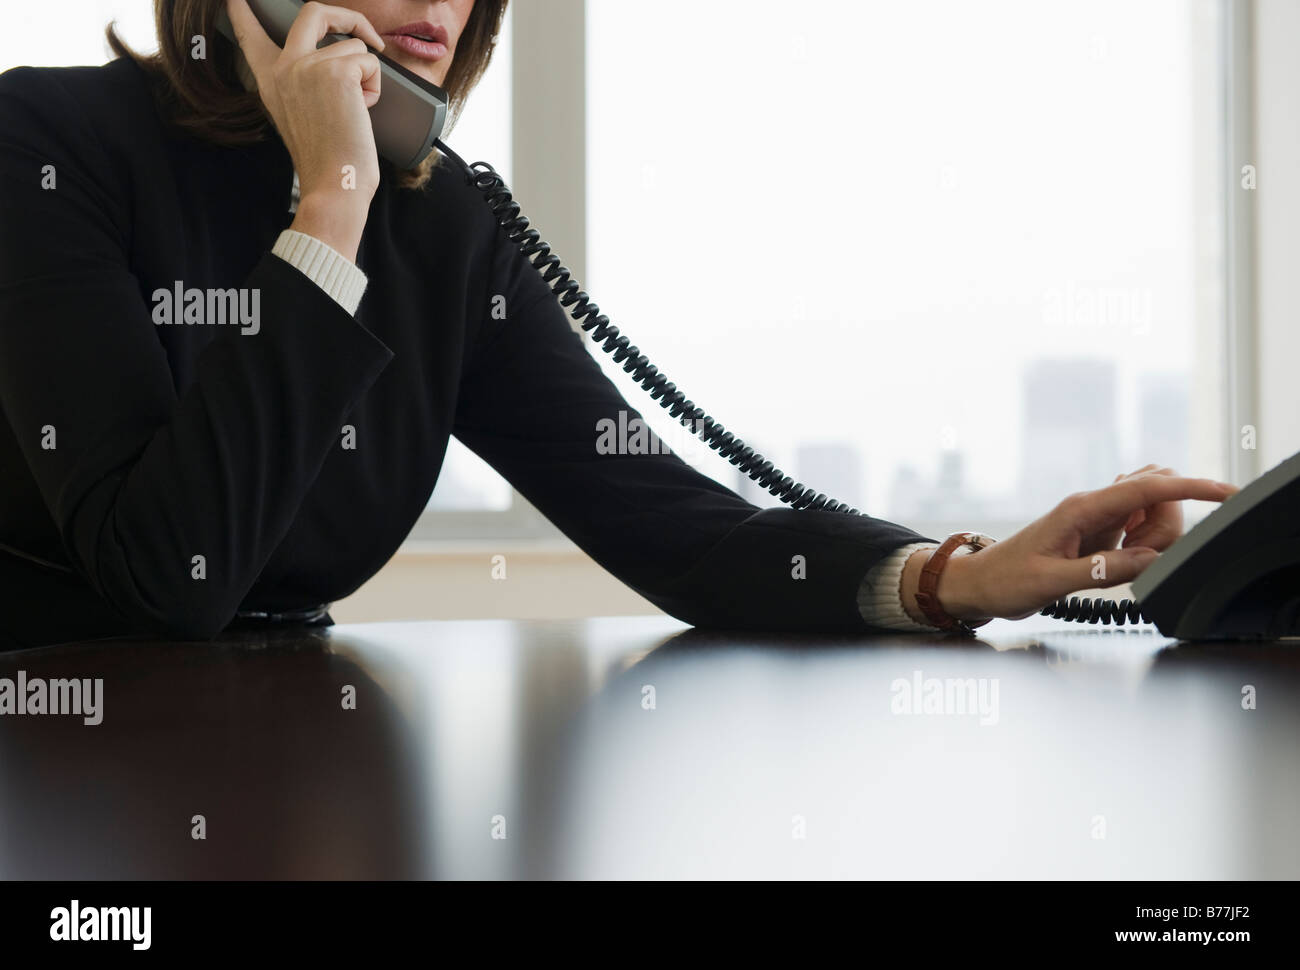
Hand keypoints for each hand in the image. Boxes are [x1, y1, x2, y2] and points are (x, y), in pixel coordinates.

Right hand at [225, 0, 384, 257]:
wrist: (333, 184)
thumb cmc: (325, 159)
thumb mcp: (298, 115)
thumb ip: (303, 86)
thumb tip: (336, 66)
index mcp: (269, 79)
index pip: (250, 33)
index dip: (244, 11)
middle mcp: (284, 66)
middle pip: (313, 11)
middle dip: (348, 16)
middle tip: (367, 37)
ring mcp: (308, 65)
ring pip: (354, 47)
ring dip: (366, 77)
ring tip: (355, 111)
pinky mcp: (337, 71)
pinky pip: (371, 61)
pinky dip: (375, 86)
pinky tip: (362, 111)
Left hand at [903, 466, 1238, 623]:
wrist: (978, 583)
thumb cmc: (1006, 580)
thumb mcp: (1051, 582)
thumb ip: (1102, 571)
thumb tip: (1149, 560)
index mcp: (1082, 508)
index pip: (1149, 487)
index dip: (1193, 487)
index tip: (1227, 492)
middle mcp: (1092, 505)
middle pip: (1157, 495)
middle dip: (1167, 524)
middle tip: (1132, 559)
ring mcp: (1096, 517)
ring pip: (1150, 512)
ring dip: (1153, 537)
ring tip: (1112, 564)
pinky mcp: (1096, 532)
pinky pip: (1136, 530)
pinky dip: (1141, 545)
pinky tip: (1115, 563)